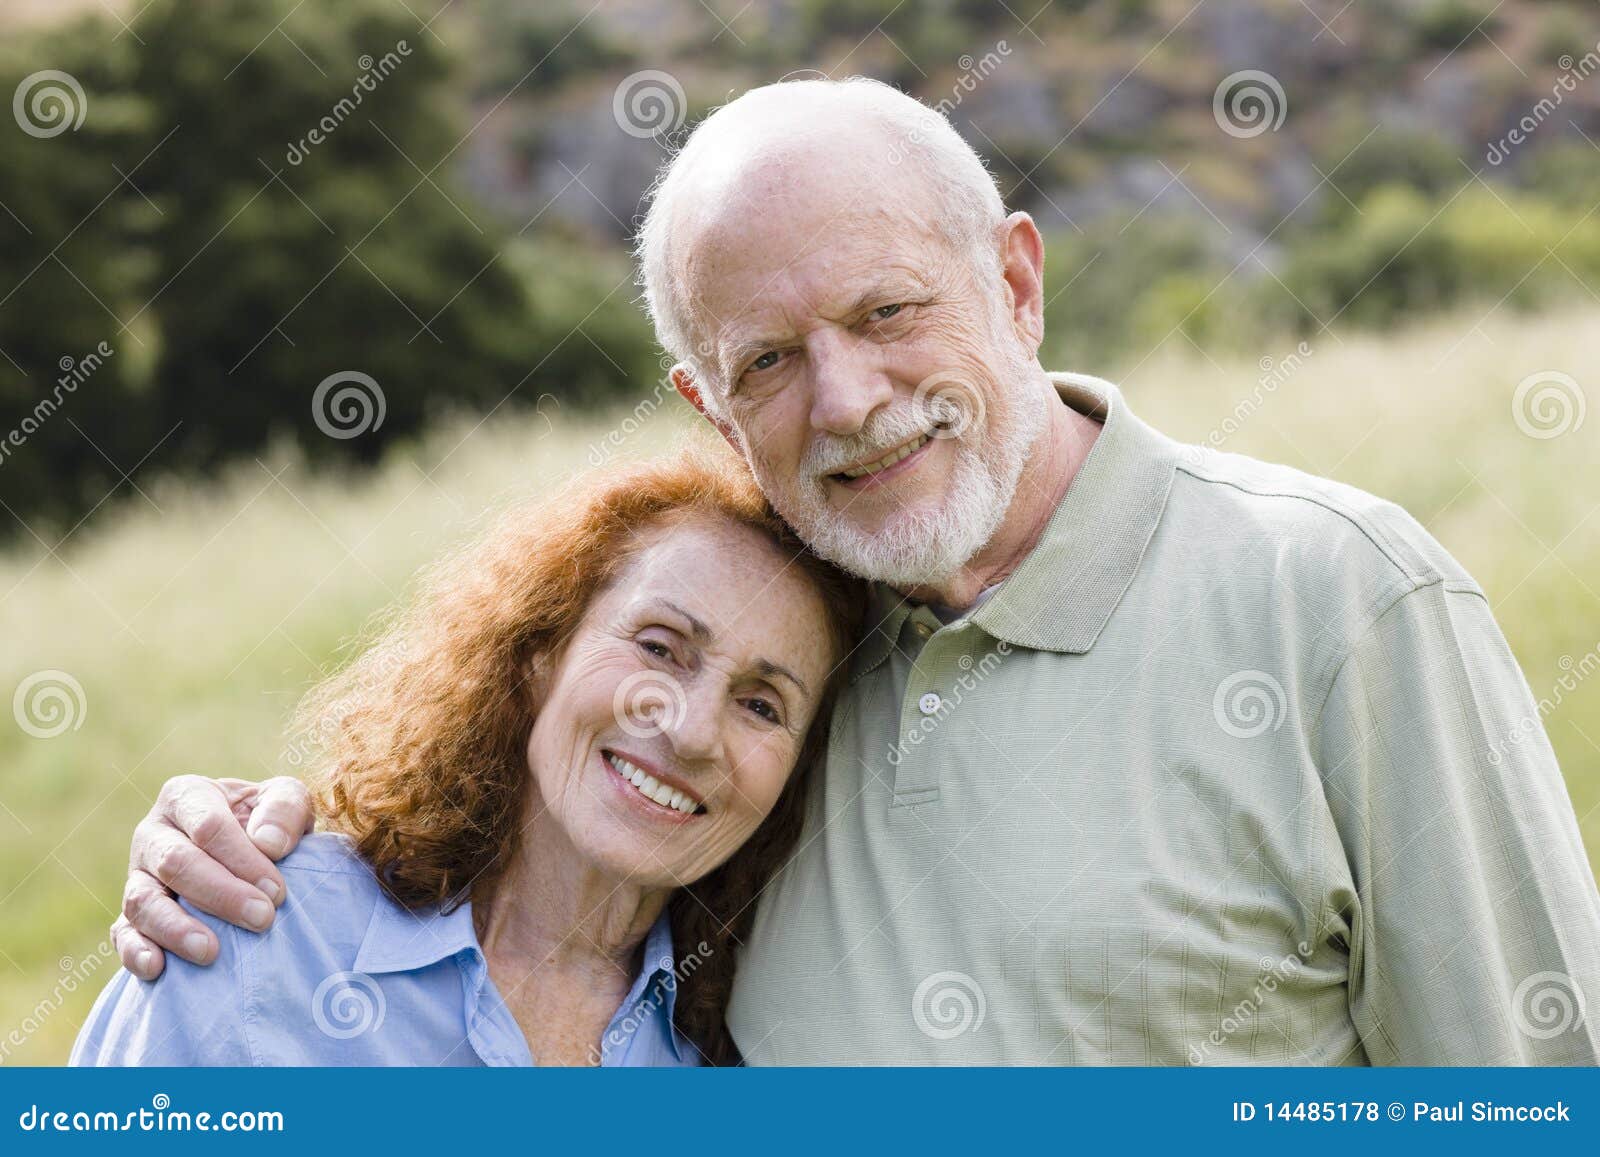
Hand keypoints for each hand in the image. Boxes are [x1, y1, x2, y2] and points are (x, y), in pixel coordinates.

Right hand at [112, 775, 314, 978]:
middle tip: (262, 919)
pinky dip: (135, 951)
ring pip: (143, 900)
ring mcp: (137, 875)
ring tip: (210, 952)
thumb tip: (269, 843)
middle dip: (221, 894)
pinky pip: (123, 933)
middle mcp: (153, 832)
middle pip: (176, 863)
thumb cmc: (269, 822)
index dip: (242, 859)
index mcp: (187, 796)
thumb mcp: (287, 800)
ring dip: (176, 928)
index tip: (277, 891)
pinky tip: (156, 968)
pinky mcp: (130, 914)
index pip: (208, 826)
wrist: (253, 852)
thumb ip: (285, 809)